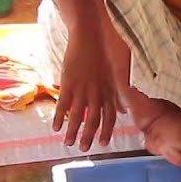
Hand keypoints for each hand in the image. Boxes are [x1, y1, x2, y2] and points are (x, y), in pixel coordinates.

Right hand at [54, 30, 124, 150]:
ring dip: (72, 131)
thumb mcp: (121, 70)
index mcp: (111, 89)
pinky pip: (63, 104)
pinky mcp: (69, 83)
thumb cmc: (109, 48)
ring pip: (77, 116)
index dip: (107, 130)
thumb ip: (121, 91)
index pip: (110, 116)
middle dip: (88, 136)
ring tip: (68, 144)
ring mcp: (83, 88)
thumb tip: (124, 108)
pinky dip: (59, 117)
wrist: (92, 32)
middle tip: (84, 149)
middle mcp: (97, 92)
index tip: (104, 143)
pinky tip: (56, 127)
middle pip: (94, 120)